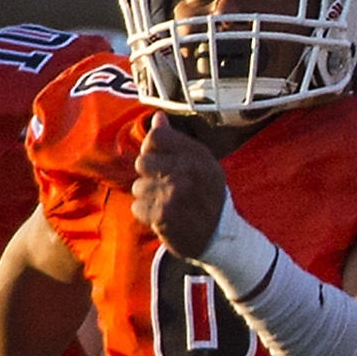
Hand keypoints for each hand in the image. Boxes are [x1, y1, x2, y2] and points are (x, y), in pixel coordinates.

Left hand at [133, 119, 228, 258]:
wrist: (219, 237)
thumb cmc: (206, 197)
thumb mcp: (200, 164)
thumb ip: (176, 140)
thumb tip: (157, 117)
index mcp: (199, 155)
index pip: (156, 138)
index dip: (153, 150)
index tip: (163, 164)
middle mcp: (189, 171)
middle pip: (142, 162)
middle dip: (149, 177)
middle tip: (167, 189)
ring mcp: (176, 193)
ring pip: (138, 187)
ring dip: (148, 199)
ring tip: (168, 206)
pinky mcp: (164, 215)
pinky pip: (137, 207)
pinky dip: (147, 215)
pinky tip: (164, 218)